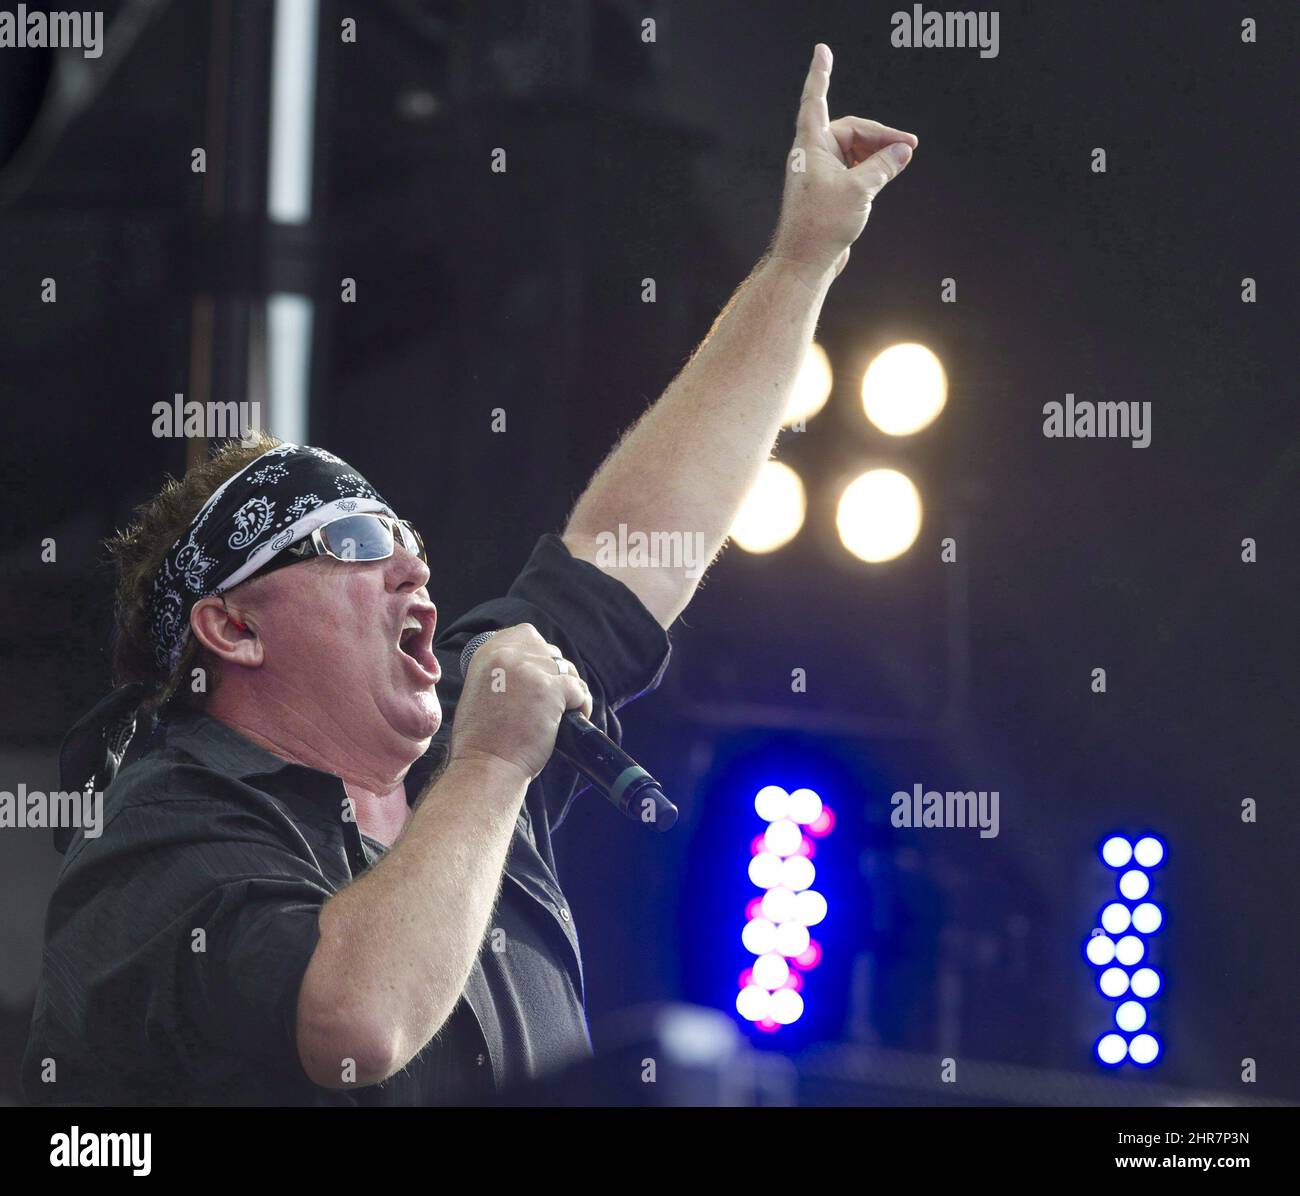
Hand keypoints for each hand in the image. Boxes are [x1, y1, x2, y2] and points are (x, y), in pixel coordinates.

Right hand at [448, 623, 593, 785]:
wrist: (485, 764)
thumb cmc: (481, 738)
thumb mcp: (480, 689)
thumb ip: (501, 670)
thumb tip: (529, 667)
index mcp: (488, 651)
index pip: (526, 634)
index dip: (538, 654)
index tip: (539, 675)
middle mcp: (509, 654)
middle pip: (549, 651)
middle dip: (554, 673)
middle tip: (552, 699)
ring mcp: (531, 670)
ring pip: (567, 669)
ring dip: (570, 689)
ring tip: (564, 711)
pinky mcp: (551, 690)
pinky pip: (579, 689)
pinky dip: (582, 704)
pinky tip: (576, 718)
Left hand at [769, 44, 917, 287]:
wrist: (806, 263)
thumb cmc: (822, 226)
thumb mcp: (861, 189)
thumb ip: (884, 165)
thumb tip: (903, 150)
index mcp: (811, 146)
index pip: (815, 100)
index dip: (821, 74)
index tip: (822, 51)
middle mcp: (813, 156)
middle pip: (850, 130)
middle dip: (880, 136)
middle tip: (908, 146)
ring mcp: (820, 174)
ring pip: (854, 151)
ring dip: (878, 154)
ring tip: (900, 162)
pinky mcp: (828, 192)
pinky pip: (853, 169)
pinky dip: (871, 170)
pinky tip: (885, 176)